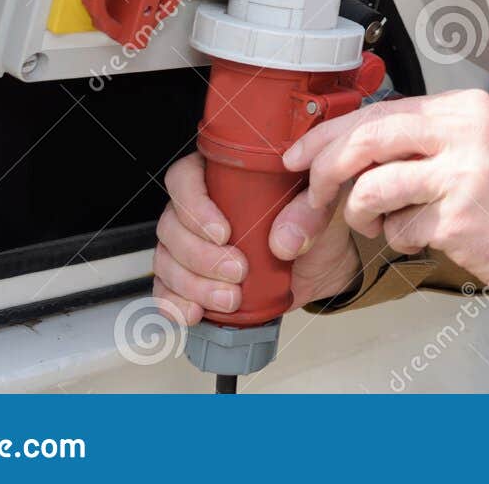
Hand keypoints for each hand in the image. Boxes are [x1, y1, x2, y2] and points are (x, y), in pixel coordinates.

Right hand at [151, 152, 360, 324]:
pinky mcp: (192, 278)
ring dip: (193, 284)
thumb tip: (284, 241)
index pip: (184, 179)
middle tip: (237, 271)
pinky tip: (195, 312)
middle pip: (171, 225)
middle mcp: (199, 208)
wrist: (323, 262)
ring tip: (230, 298)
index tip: (223, 233)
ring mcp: (191, 244)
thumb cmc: (316, 221)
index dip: (195, 207)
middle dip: (200, 256)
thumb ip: (309, 212)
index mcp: (222, 175)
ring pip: (167, 260)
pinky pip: (165, 290)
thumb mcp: (322, 205)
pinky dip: (175, 304)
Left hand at [282, 89, 488, 296]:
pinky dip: (401, 240)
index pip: (378, 111)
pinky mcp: (458, 217)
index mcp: (462, 108)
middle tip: (313, 192)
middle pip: (365, 140)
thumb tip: (350, 148)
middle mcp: (462, 132)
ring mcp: (461, 174)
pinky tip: (426, 238)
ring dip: (362, 214)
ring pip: (372, 187)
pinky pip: (399, 229)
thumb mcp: (476, 145)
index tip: (300, 153)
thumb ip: (421, 141)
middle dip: (325, 170)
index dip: (328, 133)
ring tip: (381, 223)